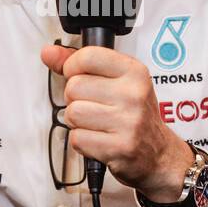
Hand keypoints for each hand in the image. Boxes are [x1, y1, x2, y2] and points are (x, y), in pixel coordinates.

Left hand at [40, 44, 193, 201]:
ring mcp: (128, 122)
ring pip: (72, 113)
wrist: (158, 153)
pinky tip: (98, 138)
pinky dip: (81, 141)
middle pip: (74, 87)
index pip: (88, 57)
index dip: (73, 67)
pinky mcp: (118, 148)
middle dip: (75, 99)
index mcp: (134, 72)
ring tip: (96, 123)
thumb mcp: (116, 81)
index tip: (79, 76)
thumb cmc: (134, 114)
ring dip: (77, 122)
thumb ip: (80, 65)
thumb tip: (49, 53)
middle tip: (94, 106)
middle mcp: (133, 95)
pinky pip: (77, 138)